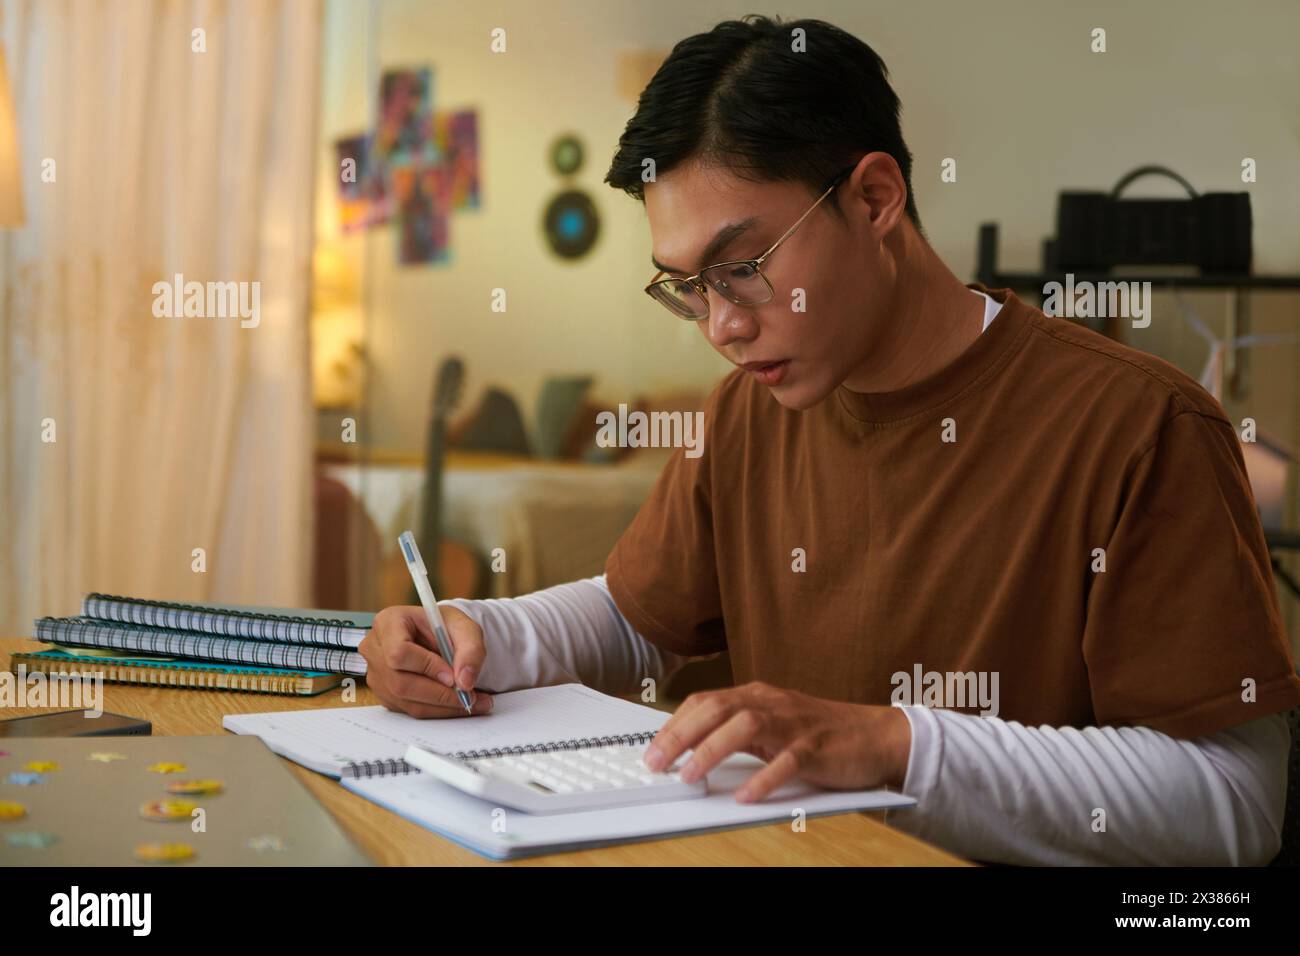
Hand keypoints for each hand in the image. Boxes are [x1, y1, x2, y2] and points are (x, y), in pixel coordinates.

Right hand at [359, 604, 492, 717]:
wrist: (439, 635)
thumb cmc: (447, 627)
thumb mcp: (465, 627)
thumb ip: (470, 650)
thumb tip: (465, 682)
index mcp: (388, 622)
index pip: (398, 652)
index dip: (426, 667)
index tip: (453, 676)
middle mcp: (375, 649)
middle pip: (400, 683)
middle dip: (439, 694)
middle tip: (469, 696)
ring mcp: (376, 674)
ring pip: (405, 701)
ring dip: (442, 707)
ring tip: (472, 702)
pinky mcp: (385, 693)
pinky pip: (408, 710)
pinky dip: (437, 710)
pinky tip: (457, 704)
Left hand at [642, 681, 910, 802]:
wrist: (876, 735)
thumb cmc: (821, 732)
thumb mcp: (772, 723)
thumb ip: (736, 730)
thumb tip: (691, 748)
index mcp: (757, 696)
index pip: (705, 702)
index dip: (674, 725)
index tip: (652, 750)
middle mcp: (771, 703)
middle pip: (717, 709)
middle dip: (681, 736)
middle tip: (657, 763)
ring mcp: (794, 724)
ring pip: (746, 726)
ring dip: (712, 750)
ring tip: (690, 776)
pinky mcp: (817, 748)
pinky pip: (787, 761)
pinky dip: (764, 778)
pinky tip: (745, 796)